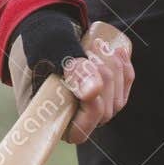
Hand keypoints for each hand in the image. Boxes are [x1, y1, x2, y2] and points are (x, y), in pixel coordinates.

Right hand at [6, 9, 133, 144]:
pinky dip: (124, 70)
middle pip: (102, 113)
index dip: (91, 106)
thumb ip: (69, 69)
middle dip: (103, 77)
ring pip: (116, 102)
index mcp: (48, 119)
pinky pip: (122, 90)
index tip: (89, 72)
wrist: (43, 33)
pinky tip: (118, 52)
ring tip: (98, 45)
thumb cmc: (39, 43)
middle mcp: (71, 121)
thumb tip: (93, 93)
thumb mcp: (50, 51)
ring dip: (114, 70)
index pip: (79, 131)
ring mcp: (89, 111)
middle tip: (91, 49)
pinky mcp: (102, 97)